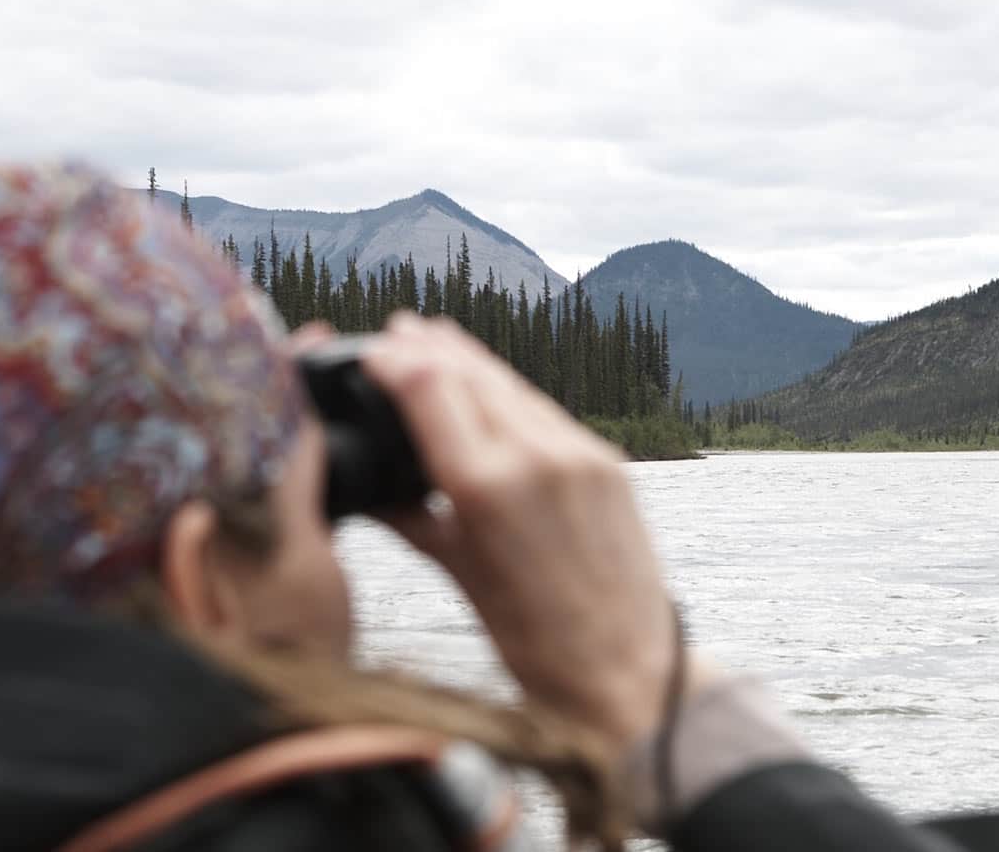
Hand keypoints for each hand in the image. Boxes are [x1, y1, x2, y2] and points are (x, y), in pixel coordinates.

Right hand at [360, 313, 678, 747]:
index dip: (396, 362)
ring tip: (439, 342)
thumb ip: (413, 520)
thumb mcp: (461, 577)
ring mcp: (581, 456)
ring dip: (474, 363)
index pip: (432, 391)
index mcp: (490, 487)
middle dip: (433, 350)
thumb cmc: (536, 643)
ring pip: (515, 389)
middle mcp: (539, 457)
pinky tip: (495, 390)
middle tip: (400, 328)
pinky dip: (514, 395)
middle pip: (475, 377)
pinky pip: (550, 415)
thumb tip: (370, 490)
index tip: (371, 351)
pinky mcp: (609, 464)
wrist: (629, 671)